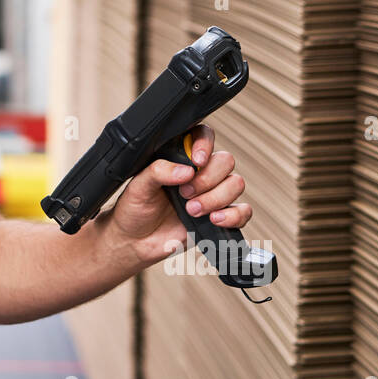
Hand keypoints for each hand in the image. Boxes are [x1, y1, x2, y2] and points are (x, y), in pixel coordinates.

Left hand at [104, 124, 251, 263]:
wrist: (134, 242)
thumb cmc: (134, 209)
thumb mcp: (138, 185)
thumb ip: (159, 171)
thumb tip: (186, 170)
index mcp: (179, 157)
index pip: (203, 136)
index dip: (205, 144)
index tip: (196, 160)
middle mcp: (199, 172)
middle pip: (225, 161)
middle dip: (207, 179)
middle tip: (185, 193)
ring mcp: (211, 193)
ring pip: (236, 184)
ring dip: (216, 198)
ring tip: (192, 210)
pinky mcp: (219, 216)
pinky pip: (243, 211)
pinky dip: (234, 215)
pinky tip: (214, 219)